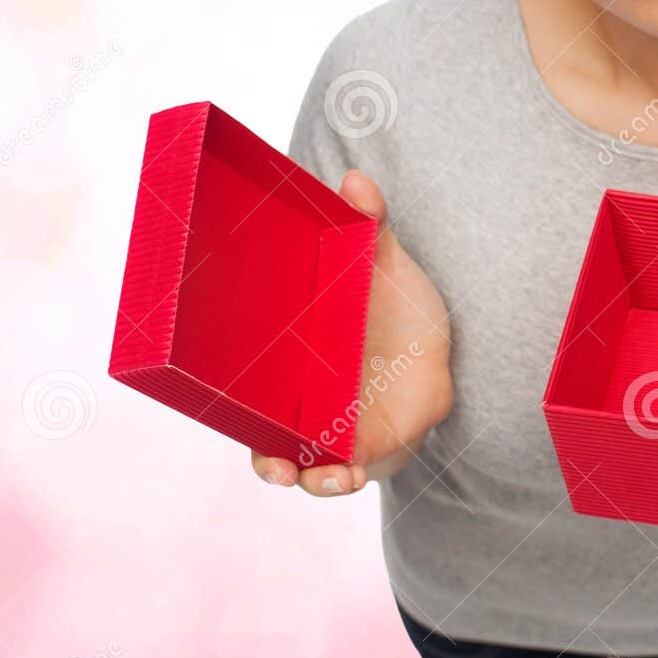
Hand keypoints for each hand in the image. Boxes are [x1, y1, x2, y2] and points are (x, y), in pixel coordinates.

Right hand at [251, 167, 452, 497]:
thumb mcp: (383, 262)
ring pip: (308, 465)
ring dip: (310, 478)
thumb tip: (355, 179)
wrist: (437, 340)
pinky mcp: (372, 445)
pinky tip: (353, 475)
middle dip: (267, 457)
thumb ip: (370, 223)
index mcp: (293, 359)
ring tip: (317, 476)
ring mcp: (336, 428)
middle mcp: (304, 401)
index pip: (249, 385)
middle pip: (270, 438)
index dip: (229, 397)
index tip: (220, 396)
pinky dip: (346, 477)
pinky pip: (350, 469)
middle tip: (272, 461)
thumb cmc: (395, 303)